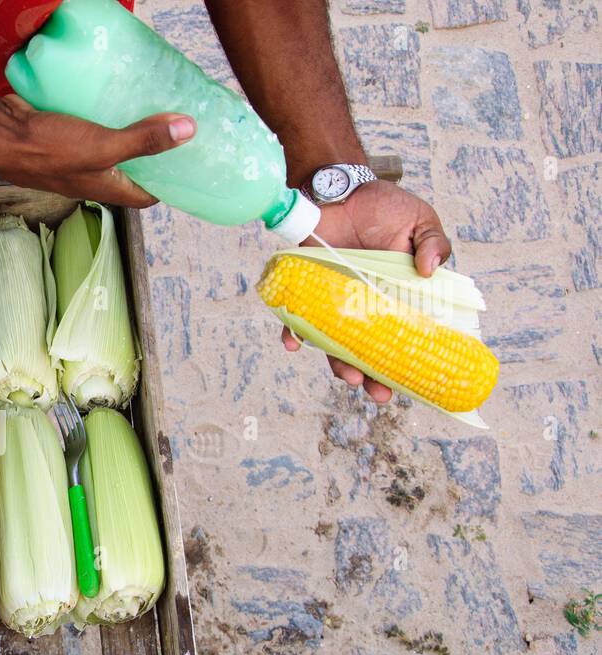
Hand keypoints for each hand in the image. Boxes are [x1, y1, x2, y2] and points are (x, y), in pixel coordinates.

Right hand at [0, 95, 196, 207]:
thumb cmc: (48, 150)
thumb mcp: (104, 146)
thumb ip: (144, 140)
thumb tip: (188, 131)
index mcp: (106, 188)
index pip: (146, 195)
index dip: (168, 183)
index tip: (188, 163)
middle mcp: (92, 177)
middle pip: (130, 169)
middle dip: (153, 152)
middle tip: (175, 126)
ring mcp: (75, 156)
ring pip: (110, 145)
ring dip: (128, 129)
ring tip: (151, 105)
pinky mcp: (62, 134)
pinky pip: (90, 126)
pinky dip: (104, 113)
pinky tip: (113, 93)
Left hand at [281, 179, 452, 403]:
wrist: (339, 190)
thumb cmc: (384, 208)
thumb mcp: (421, 222)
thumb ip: (434, 245)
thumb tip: (430, 273)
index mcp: (398, 298)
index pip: (405, 336)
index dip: (408, 360)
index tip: (415, 382)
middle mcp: (366, 307)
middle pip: (369, 349)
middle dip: (374, 375)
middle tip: (380, 392)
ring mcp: (336, 302)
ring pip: (336, 343)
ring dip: (340, 364)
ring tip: (348, 376)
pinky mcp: (309, 292)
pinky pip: (297, 319)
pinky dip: (294, 333)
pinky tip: (293, 344)